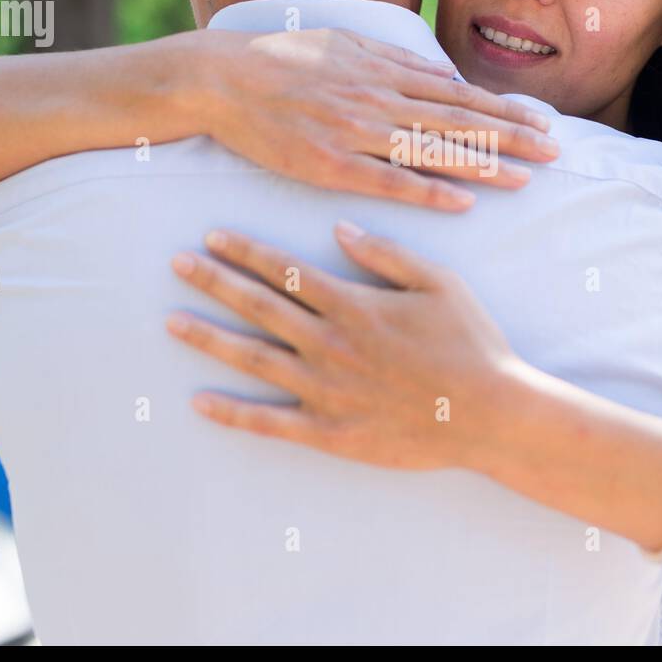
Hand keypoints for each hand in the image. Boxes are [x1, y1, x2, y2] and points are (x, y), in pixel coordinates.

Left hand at [166, 223, 542, 470]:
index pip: (286, 272)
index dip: (246, 251)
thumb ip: (387, 254)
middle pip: (259, 307)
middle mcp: (330, 345)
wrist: (491, 415)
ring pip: (254, 359)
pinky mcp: (330, 432)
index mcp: (354, 305)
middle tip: (176, 263)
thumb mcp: (440, 283)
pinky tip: (199, 402)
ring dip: (209, 338)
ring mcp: (326, 390)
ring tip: (171, 321)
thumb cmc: (471, 344)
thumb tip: (339, 229)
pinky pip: (271, 422)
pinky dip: (233, 413)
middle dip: (214, 282)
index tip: (212, 235)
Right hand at [190, 27, 558, 211]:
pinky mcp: (328, 163)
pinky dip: (427, 191)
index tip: (542, 124)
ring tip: (526, 179)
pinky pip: (387, 181)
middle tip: (555, 152)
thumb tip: (446, 74)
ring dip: (483, 166)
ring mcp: (355, 132)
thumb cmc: (282, 60)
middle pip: (458, 122)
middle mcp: (378, 100)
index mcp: (384, 72)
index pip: (459, 96)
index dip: (504, 112)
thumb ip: (398, 59)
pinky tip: (462, 201)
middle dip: (511, 138)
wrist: (221, 78)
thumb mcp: (347, 44)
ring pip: (432, 151)